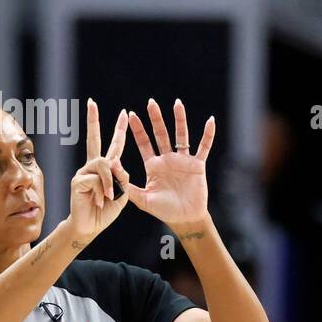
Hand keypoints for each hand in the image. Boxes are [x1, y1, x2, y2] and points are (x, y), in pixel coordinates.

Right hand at [68, 99, 130, 238]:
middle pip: (94, 140)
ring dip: (109, 182)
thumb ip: (122, 178)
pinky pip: (95, 179)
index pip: (114, 145)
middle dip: (93, 121)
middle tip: (92, 103)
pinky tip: (98, 200)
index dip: (119, 130)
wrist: (91, 226)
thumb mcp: (122, 194)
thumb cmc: (106, 210)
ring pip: (103, 165)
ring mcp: (83, 171)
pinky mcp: (77, 180)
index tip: (124, 113)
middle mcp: (93, 166)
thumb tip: (114, 161)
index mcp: (107, 168)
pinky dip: (101, 191)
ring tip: (108, 197)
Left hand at [122, 98, 213, 228]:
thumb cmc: (163, 211)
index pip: (144, 143)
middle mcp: (168, 160)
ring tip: (177, 104)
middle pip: (161, 134)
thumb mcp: (142, 199)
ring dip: (180, 120)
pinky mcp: (198, 165)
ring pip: (181, 136)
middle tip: (151, 102)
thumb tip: (110, 166)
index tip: (130, 114)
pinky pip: (204, 147)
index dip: (138, 129)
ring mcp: (183, 161)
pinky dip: (208, 134)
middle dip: (156, 119)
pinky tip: (210, 121)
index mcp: (153, 166)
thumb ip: (126, 184)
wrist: (185, 219)